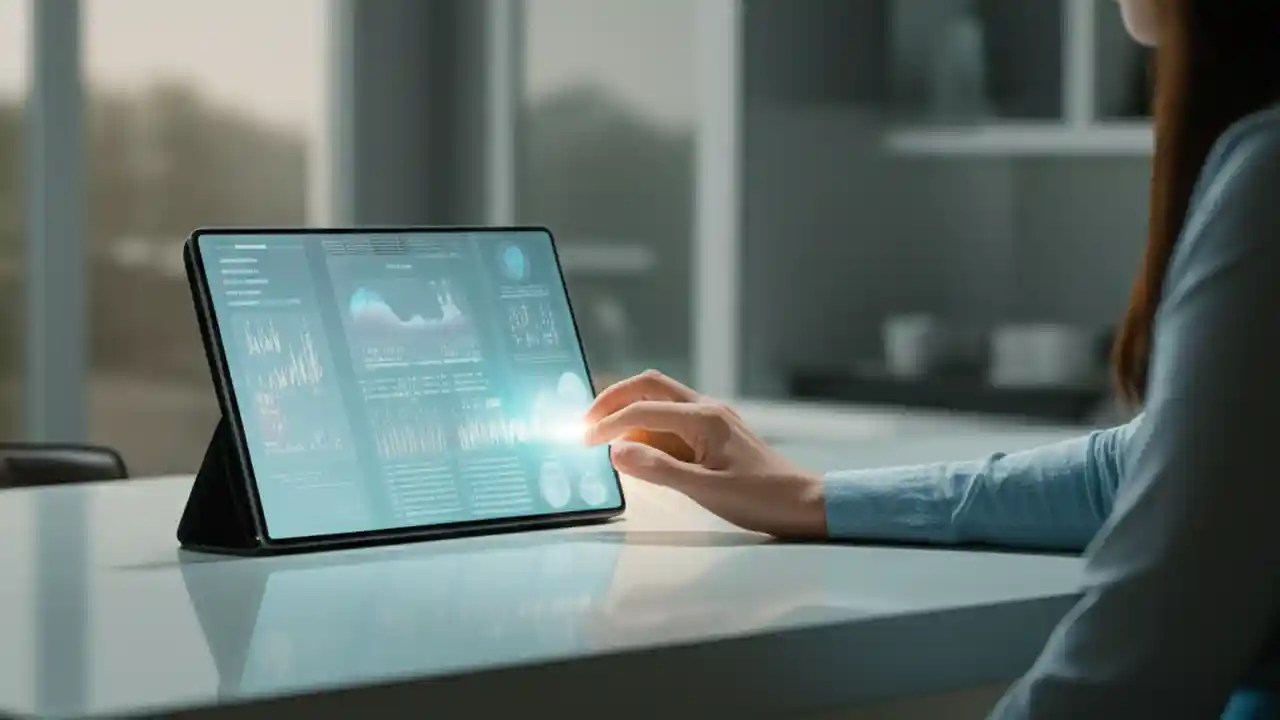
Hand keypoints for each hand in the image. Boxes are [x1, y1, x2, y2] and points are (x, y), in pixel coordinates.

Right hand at [584, 370, 826, 538]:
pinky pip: (671, 418)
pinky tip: (635, 448)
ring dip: (628, 410)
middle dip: (612, 398)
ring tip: (603, 434)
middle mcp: (706, 409)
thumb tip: (615, 452)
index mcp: (704, 419)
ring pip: (659, 398)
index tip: (583, 441)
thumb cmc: (761, 498)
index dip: (608, 423)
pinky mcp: (712, 432)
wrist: (803, 503)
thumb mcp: (706, 491)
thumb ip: (658, 469)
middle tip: (585, 422)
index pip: (642, 411)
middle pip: (648, 385)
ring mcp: (711, 418)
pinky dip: (646, 426)